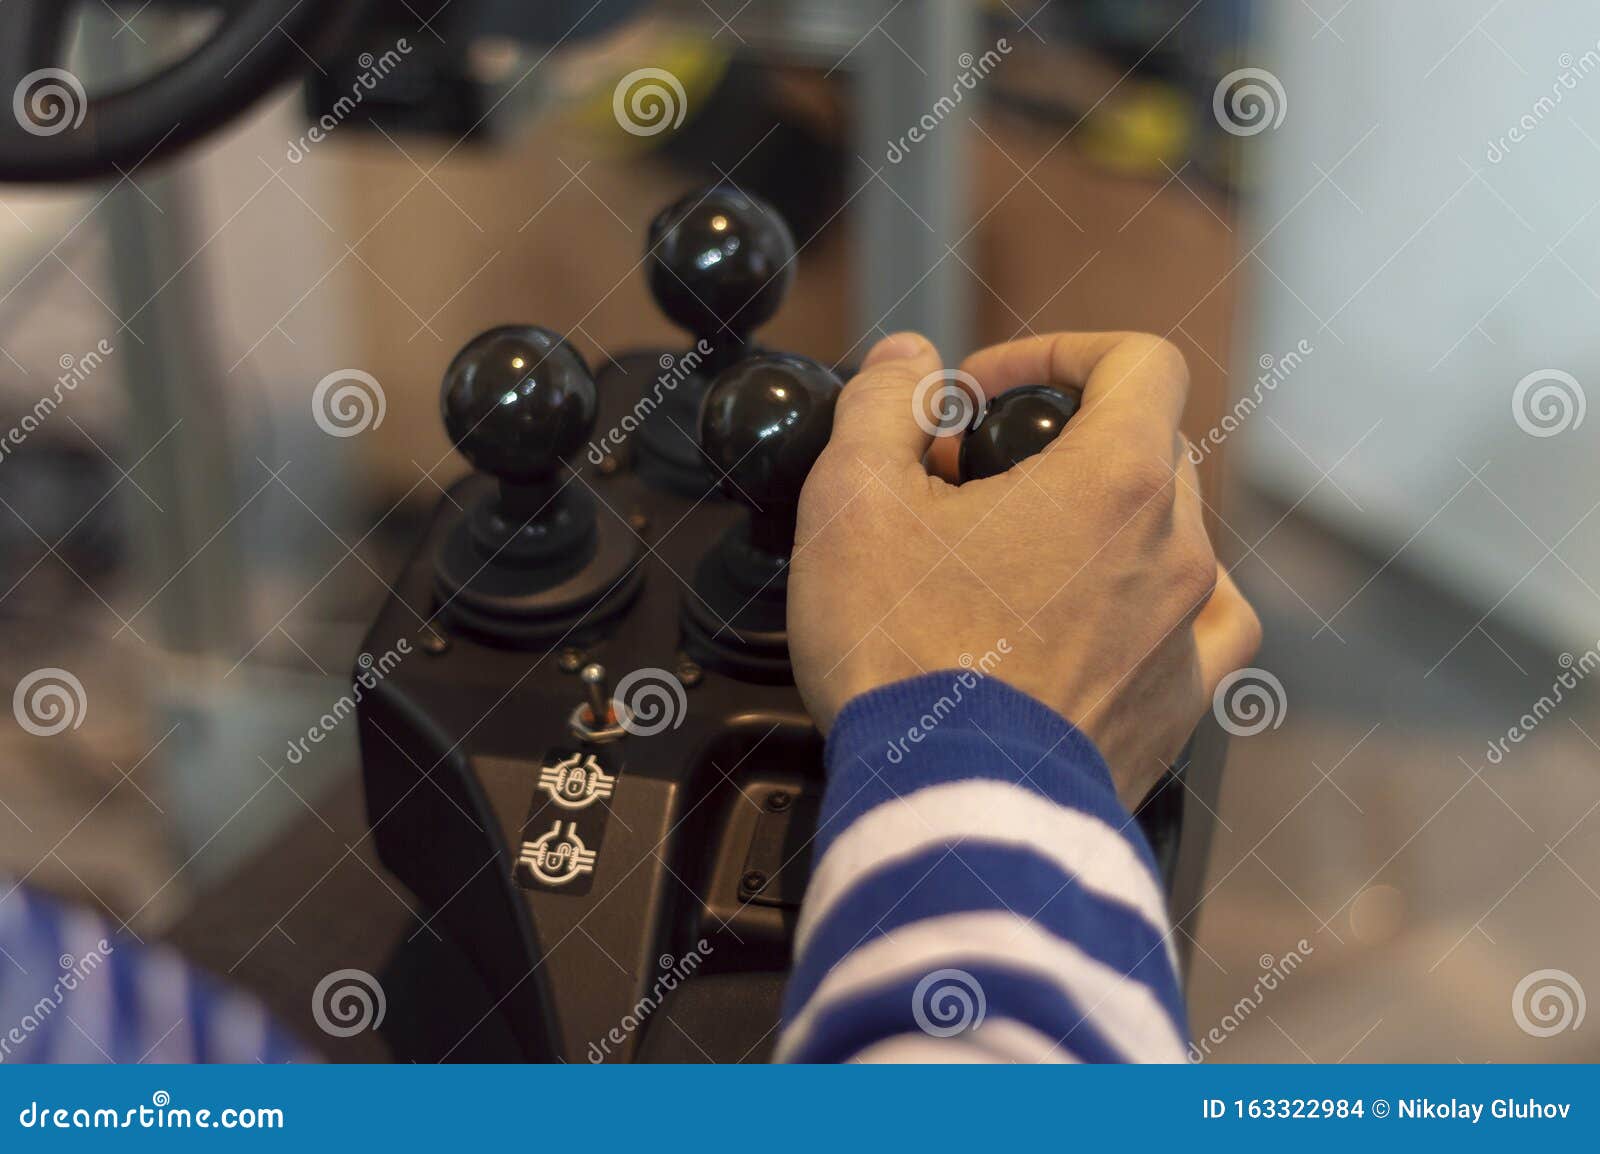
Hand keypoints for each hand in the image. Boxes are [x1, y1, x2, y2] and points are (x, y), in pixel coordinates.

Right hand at [788, 330, 1260, 806]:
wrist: (952, 809)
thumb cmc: (905, 658)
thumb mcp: (853, 501)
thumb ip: (882, 406)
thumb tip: (906, 361)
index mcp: (1116, 480)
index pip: (1139, 361)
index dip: (1056, 355)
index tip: (987, 395)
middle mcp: (1177, 551)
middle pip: (1147, 445)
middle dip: (1059, 442)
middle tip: (973, 485)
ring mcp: (1188, 634)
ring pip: (1175, 535)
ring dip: (1109, 523)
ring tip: (1031, 557)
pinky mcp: (1180, 708)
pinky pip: (1202, 629)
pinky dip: (1160, 606)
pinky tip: (1109, 620)